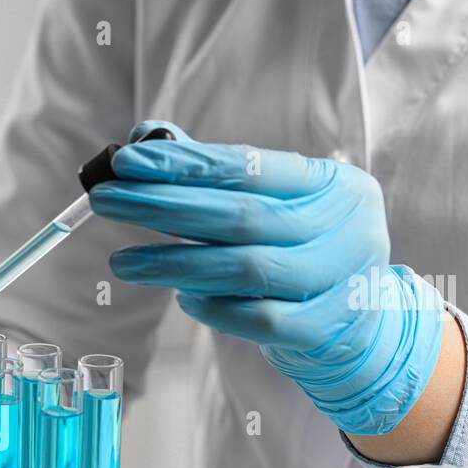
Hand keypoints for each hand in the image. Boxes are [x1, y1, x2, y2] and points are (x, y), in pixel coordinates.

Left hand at [89, 120, 445, 434]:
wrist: (362, 325)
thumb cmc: (303, 253)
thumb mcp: (277, 206)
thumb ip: (217, 176)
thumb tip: (145, 138)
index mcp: (331, 183)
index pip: (248, 165)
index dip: (184, 163)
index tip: (126, 163)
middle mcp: (343, 226)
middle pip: (240, 215)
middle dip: (163, 207)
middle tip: (105, 202)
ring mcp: (339, 280)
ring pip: (244, 269)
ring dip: (174, 263)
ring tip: (123, 261)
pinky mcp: (324, 329)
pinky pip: (257, 320)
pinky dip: (213, 308)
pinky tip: (184, 297)